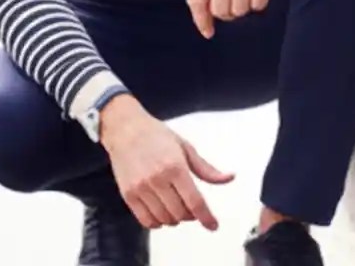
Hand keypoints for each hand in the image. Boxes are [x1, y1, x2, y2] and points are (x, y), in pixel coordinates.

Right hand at [99, 96, 233, 229]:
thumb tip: (229, 178)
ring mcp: (141, 188)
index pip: (195, 202)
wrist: (124, 129)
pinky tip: (160, 212)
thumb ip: (206, 168)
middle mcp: (157, 179)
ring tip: (175, 207)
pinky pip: (146, 220)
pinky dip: (157, 222)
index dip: (207, 217)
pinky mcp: (128, 194)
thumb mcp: (185, 147)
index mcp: (175, 167)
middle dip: (191, 215)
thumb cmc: (156, 135)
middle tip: (191, 207)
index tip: (213, 225)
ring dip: (175, 219)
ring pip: (165, 219)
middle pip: (181, 214)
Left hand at [187, 0, 301, 37]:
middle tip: (235, 1)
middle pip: (221, 11)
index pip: (196, 1)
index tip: (208, 32)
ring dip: (245, 7)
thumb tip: (207, 10)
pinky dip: (260, 2)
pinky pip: (259, 2)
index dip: (201, 21)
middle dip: (228, 13)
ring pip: (240, 10)